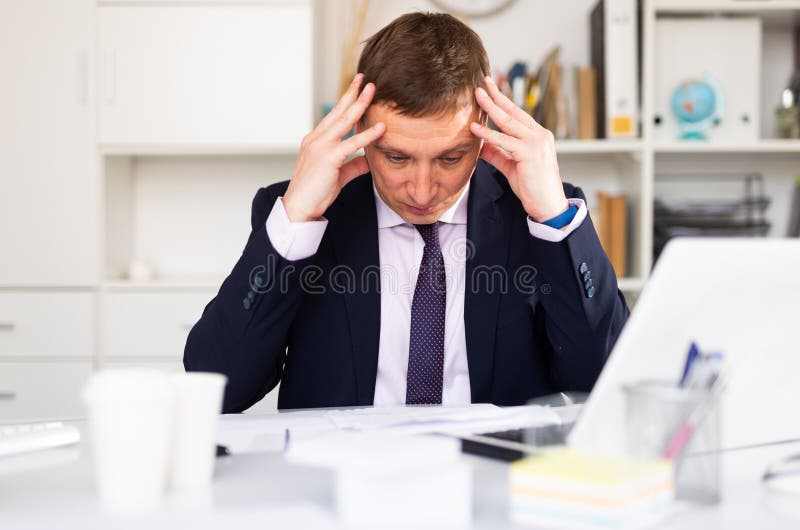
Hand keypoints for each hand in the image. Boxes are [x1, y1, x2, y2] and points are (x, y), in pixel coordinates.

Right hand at [283, 74, 384, 221]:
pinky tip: (381, 128)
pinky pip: (352, 144)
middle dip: (353, 93)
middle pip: (338, 111)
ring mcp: (321, 146)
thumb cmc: (316, 193)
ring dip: (360, 104)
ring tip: (372, 90)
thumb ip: (354, 165)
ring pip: (344, 121)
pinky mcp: (328, 158)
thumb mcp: (338, 175)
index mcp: (316, 140)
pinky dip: (368, 135)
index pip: (334, 116)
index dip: (346, 101)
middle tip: (365, 79)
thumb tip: (369, 159)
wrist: (299, 207)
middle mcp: (317, 139)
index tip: (356, 88)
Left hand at [469, 76, 568, 221]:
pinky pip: (504, 141)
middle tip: (481, 84)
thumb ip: (497, 154)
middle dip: (496, 96)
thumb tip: (480, 144)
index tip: (490, 89)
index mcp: (537, 136)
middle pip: (513, 111)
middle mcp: (539, 135)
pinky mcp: (530, 153)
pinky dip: (488, 134)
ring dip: (491, 107)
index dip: (502, 101)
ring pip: (508, 121)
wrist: (548, 205)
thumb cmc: (533, 188)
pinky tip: (475, 128)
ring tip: (477, 96)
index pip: (517, 114)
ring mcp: (536, 142)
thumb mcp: (511, 167)